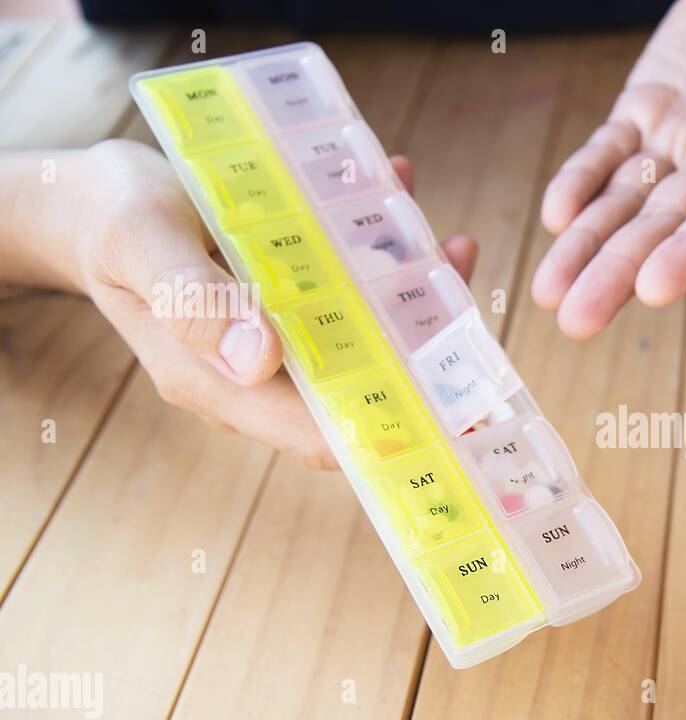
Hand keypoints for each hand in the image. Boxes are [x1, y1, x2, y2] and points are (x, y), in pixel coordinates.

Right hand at [64, 140, 476, 468]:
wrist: (94, 201)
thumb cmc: (112, 222)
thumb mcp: (141, 248)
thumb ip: (194, 305)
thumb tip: (260, 361)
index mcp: (222, 385)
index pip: (321, 437)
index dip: (389, 435)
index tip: (454, 418)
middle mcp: (261, 375)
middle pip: (360, 390)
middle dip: (422, 361)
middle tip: (470, 312)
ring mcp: (281, 342)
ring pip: (367, 340)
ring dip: (415, 301)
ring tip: (449, 248)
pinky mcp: (293, 306)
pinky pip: (353, 296)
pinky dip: (385, 256)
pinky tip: (401, 196)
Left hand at [531, 0, 685, 338]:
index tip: (655, 288)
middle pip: (674, 226)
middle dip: (622, 272)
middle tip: (576, 321)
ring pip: (632, 202)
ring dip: (589, 248)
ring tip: (548, 293)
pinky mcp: (650, 111)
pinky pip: (610, 153)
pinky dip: (581, 182)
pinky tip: (553, 219)